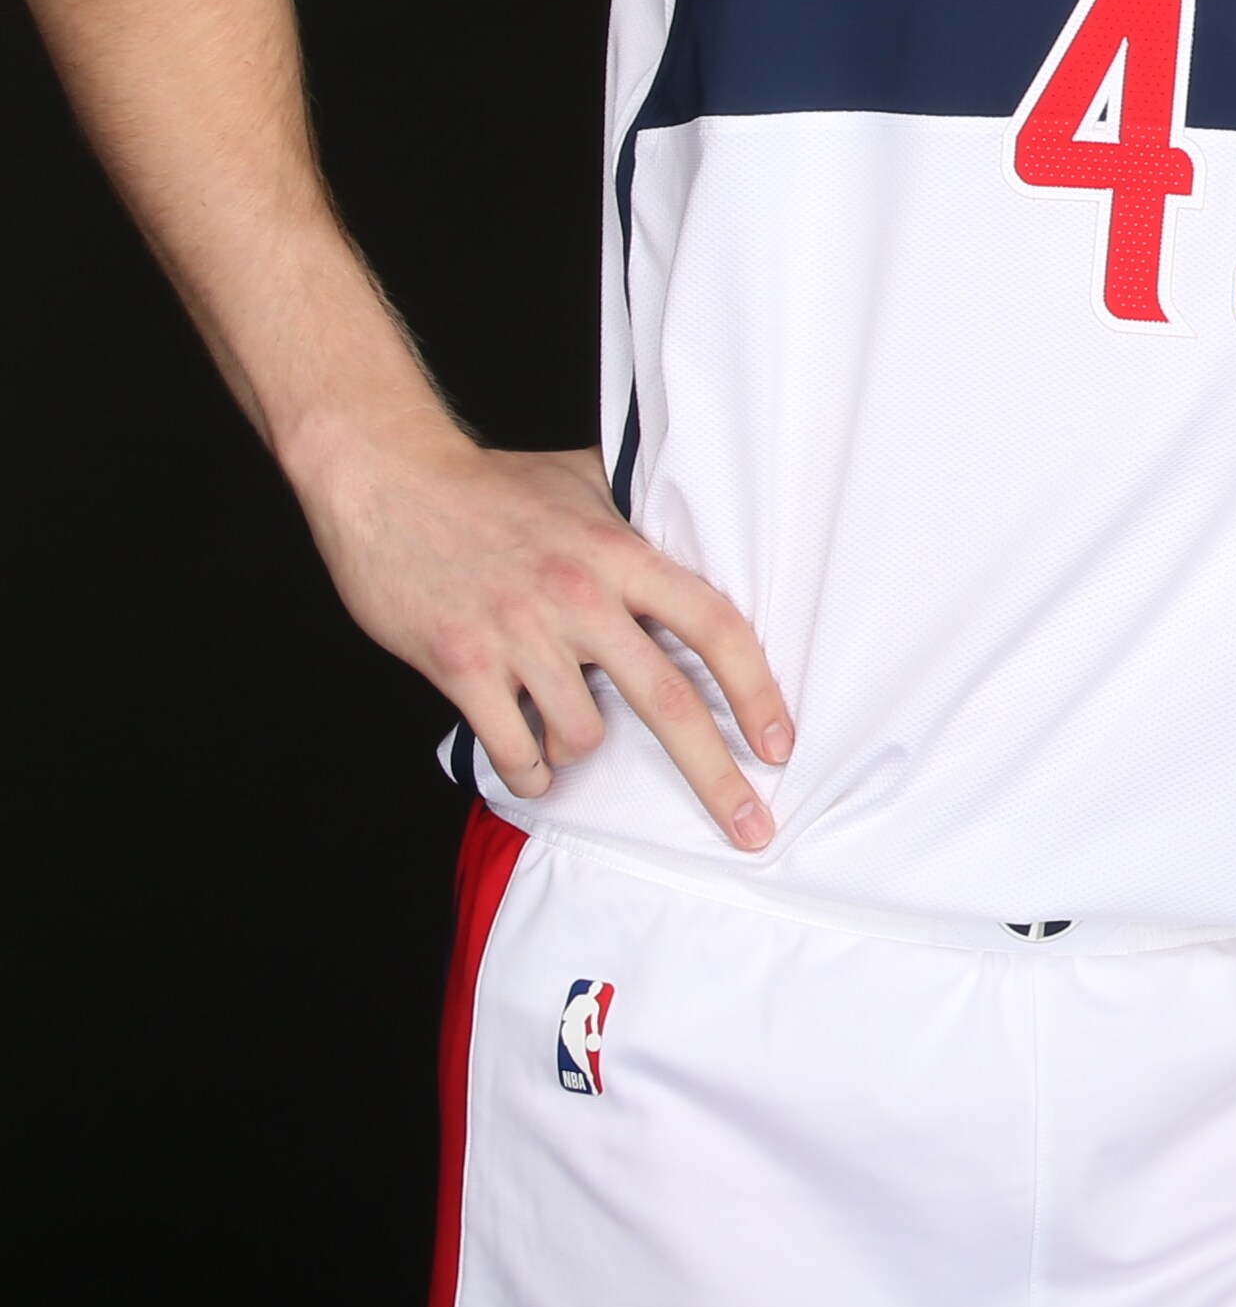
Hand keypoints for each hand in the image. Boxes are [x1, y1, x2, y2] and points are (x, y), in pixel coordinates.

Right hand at [302, 421, 794, 847]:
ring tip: (569, 736)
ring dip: (583, 749)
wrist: (386, 478)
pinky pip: (513, 747)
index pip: (714, 627)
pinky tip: (533, 764)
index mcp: (620, 554)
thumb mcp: (583, 483)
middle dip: (716, 776)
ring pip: (584, 732)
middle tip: (749, 827)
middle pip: (668, 702)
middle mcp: (579, 597)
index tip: (778, 742)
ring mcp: (518, 633)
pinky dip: (531, 769)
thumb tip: (692, 534)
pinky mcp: (460, 663)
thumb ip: (638, 519)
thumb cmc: (488, 483)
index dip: (757, 690)